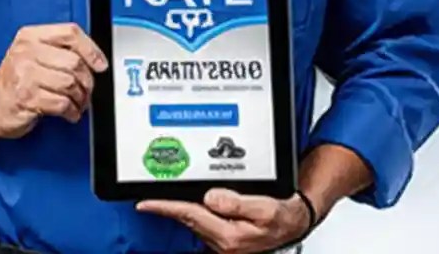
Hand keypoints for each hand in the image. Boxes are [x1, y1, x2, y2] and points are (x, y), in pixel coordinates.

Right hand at [0, 23, 107, 138]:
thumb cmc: (16, 81)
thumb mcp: (34, 56)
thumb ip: (60, 51)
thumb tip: (96, 59)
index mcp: (30, 36)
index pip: (69, 33)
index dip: (91, 49)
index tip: (100, 64)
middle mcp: (26, 52)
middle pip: (74, 62)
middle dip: (86, 81)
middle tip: (85, 90)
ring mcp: (24, 75)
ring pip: (70, 83)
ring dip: (80, 98)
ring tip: (76, 102)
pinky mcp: (26, 97)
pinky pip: (62, 103)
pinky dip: (71, 111)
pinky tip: (68, 112)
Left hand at [136, 188, 311, 253]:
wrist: (293, 223)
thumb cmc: (282, 217)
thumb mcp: (265, 208)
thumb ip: (237, 203)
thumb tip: (211, 196)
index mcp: (229, 235)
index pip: (190, 215)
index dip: (166, 208)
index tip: (145, 203)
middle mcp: (222, 241)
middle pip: (188, 218)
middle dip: (168, 207)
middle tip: (147, 196)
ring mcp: (222, 241)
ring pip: (194, 220)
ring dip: (181, 209)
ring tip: (164, 198)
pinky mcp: (223, 237)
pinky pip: (203, 222)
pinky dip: (194, 211)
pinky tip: (191, 203)